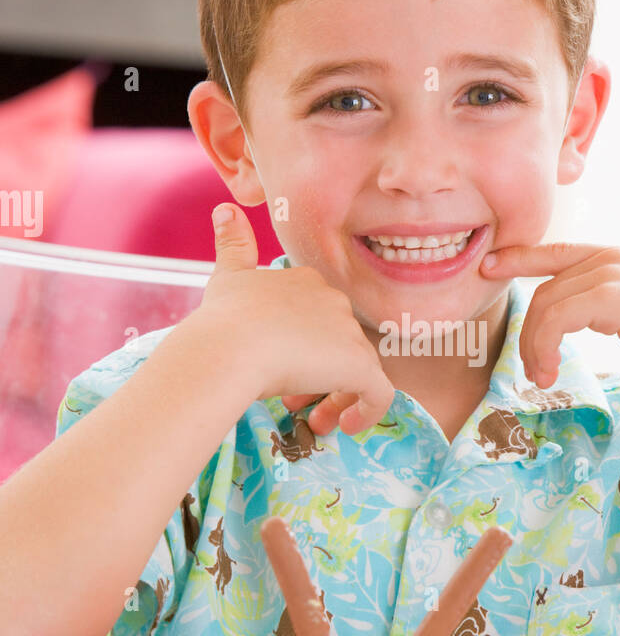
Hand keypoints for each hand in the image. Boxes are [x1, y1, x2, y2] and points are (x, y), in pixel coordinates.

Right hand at [196, 204, 393, 434]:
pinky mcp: (360, 366)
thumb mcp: (227, 275)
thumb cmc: (223, 316)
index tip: (282, 370)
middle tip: (293, 400)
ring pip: (357, 370)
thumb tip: (224, 208)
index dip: (303, 346)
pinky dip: (367, 411)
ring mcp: (350, 334)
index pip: (318, 317)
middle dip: (319, 374)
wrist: (230, 345)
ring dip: (337, 397)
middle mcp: (335, 302)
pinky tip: (344, 427)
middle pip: (338, 344)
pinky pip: (379, 394)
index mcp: (308, 281)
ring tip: (316, 421)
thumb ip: (232, 244)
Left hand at [480, 241, 619, 397]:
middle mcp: (614, 256)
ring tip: (543, 377)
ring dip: (535, 346)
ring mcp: (612, 272)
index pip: (557, 250)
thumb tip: (615, 293)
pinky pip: (556, 318)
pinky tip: (552, 370)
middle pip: (545, 288)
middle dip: (528, 331)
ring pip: (545, 305)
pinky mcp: (611, 295)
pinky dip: (544, 346)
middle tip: (533, 370)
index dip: (519, 257)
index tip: (489, 267)